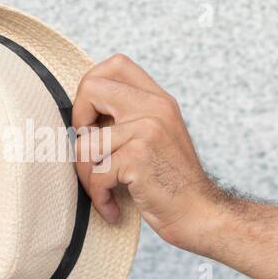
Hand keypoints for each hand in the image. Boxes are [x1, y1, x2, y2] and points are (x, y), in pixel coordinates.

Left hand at [71, 54, 223, 252]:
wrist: (200, 214)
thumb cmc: (170, 183)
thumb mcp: (155, 137)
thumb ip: (129, 118)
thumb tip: (81, 110)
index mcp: (158, 99)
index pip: (115, 64)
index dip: (91, 90)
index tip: (93, 122)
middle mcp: (155, 107)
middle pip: (90, 88)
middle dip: (78, 123)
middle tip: (91, 151)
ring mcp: (147, 130)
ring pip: (84, 142)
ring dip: (86, 174)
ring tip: (104, 191)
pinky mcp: (139, 157)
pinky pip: (96, 173)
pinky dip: (99, 197)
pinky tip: (112, 208)